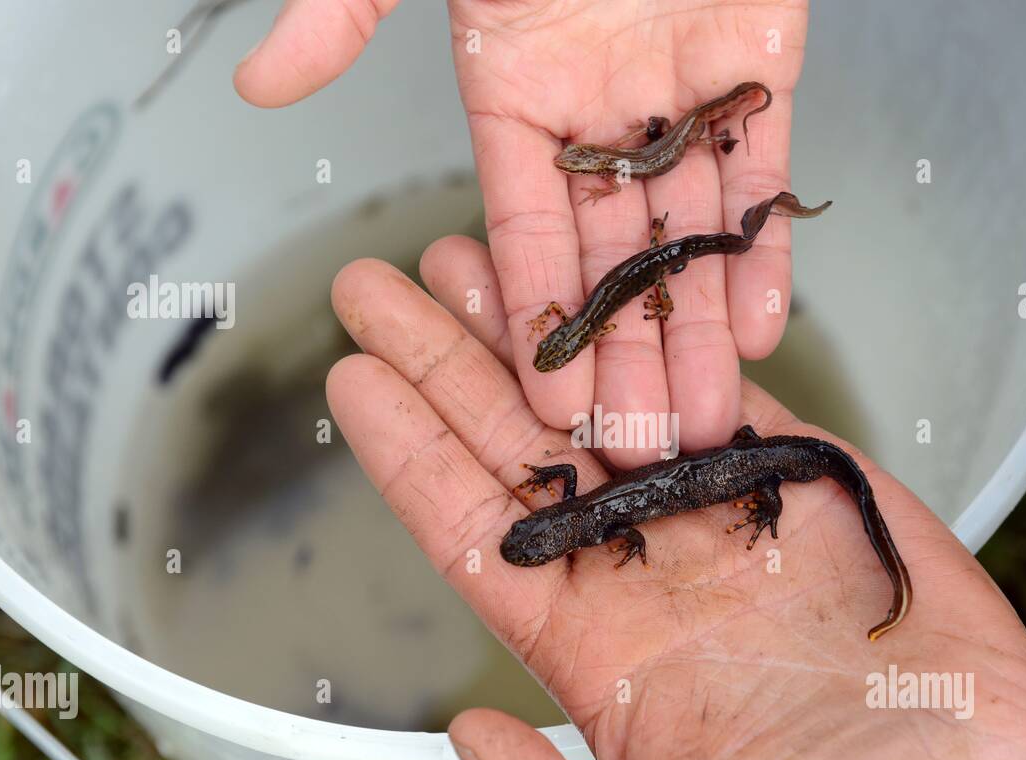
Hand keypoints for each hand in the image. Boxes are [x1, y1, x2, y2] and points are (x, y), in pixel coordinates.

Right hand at [237, 0, 811, 466]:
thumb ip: (344, 9)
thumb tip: (262, 80)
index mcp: (514, 94)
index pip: (523, 232)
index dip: (536, 322)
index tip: (548, 410)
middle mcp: (597, 114)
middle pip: (611, 259)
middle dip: (626, 360)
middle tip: (639, 450)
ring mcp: (678, 96)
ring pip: (688, 235)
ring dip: (698, 331)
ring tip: (705, 419)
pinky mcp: (758, 70)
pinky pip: (761, 174)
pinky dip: (764, 247)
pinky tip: (761, 327)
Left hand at [325, 251, 1025, 759]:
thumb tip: (471, 739)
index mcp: (599, 654)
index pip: (476, 532)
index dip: (410, 454)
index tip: (355, 381)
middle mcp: (647, 572)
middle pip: (521, 445)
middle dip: (449, 360)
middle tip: (385, 287)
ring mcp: (724, 517)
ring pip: (610, 401)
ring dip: (546, 328)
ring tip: (479, 256)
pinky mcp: (806, 481)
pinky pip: (726, 389)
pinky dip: (670, 335)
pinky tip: (617, 283)